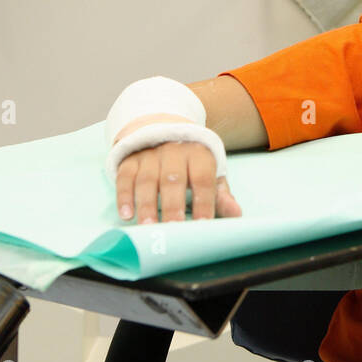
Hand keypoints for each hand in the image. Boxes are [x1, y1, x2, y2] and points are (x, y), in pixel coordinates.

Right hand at [113, 115, 241, 222]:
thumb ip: (221, 195)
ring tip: (148, 227)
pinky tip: (127, 215)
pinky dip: (124, 197)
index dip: (204, 201)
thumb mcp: (209, 174)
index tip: (202, 224)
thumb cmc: (190, 165)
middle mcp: (174, 151)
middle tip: (172, 228)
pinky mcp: (129, 160)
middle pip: (173, 179)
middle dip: (173, 205)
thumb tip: (236, 213)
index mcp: (199, 154)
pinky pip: (125, 177)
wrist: (162, 133)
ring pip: (147, 179)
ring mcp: (149, 154)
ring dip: (146, 204)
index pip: (203, 178)